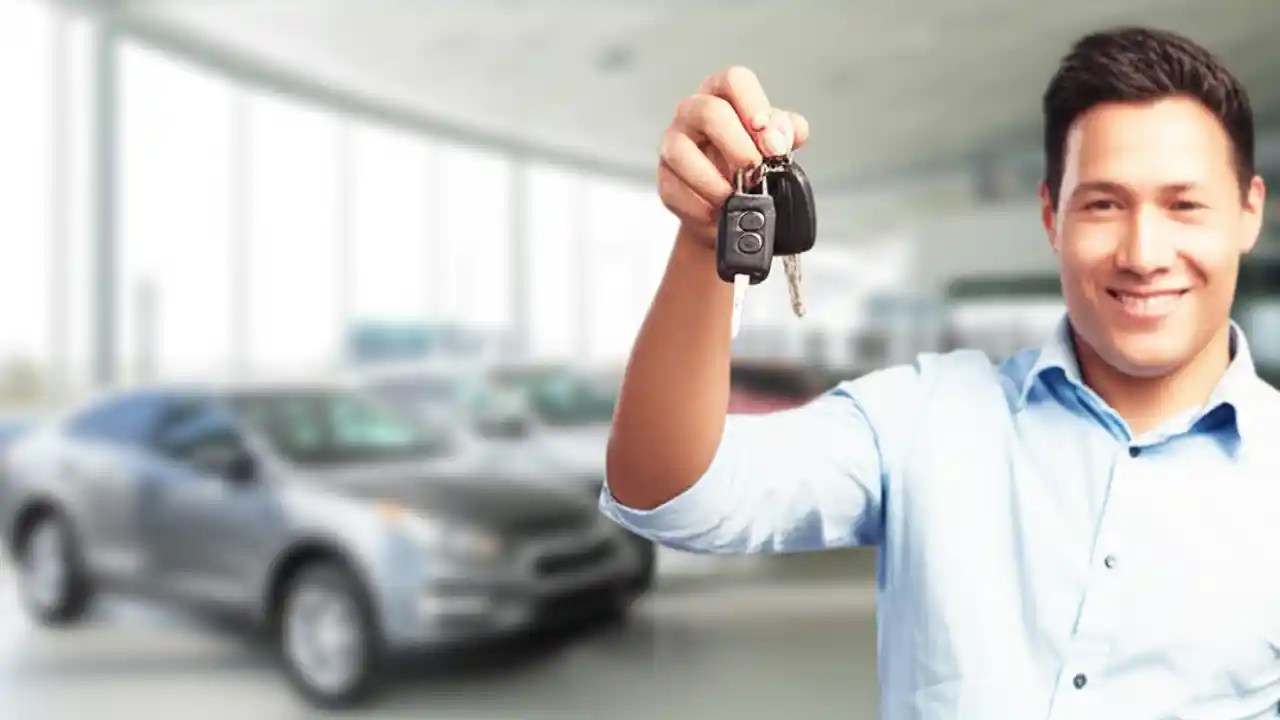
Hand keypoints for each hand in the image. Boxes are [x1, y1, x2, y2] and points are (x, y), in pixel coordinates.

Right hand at [657, 66, 809, 246]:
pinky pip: (674, 188)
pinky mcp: (664, 177)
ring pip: (680, 151)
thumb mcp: (775, 142)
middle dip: (738, 147)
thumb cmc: (751, 163)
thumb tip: (782, 136)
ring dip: (713, 179)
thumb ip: (785, 131)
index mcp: (724, 94)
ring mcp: (673, 142)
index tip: (771, 141)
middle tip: (756, 171)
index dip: (754, 107)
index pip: (734, 80)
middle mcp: (693, 111)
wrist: (732, 205)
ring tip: (736, 197)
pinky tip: (718, 211)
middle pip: (709, 112)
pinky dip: (700, 205)